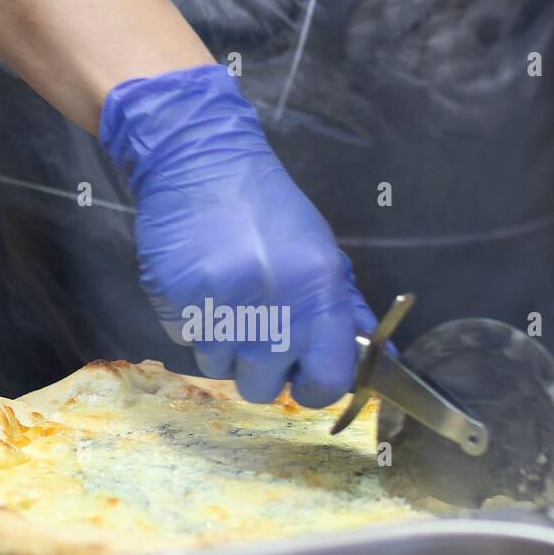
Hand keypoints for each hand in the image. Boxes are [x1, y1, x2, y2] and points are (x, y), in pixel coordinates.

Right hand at [100, 65, 374, 406]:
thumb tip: (376, 360)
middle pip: (264, 390)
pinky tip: (202, 286)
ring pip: (221, 371)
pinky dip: (196, 324)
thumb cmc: (270, 211)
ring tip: (228, 299)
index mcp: (319, 293)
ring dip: (225, 347)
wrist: (200, 163)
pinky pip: (189, 344)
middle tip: (258, 330)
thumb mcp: (324, 254)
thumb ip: (346, 311)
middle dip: (262, 370)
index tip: (304, 374)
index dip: (315, 385)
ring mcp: (221, 311)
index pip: (327, 383)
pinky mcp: (176, 307)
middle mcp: (273, 308)